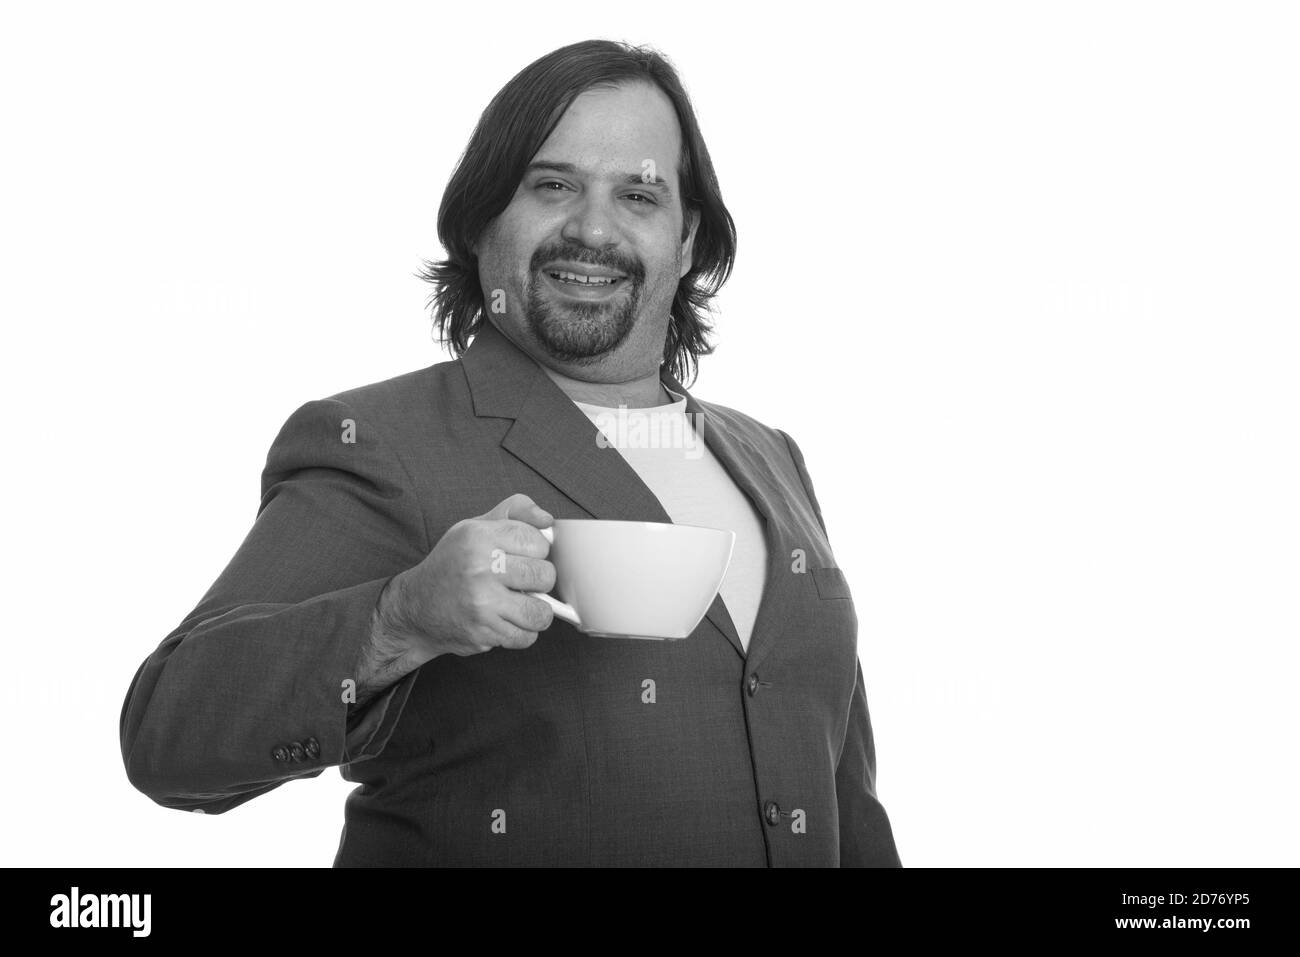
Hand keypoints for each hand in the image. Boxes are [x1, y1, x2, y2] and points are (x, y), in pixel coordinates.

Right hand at [375, 493, 556, 659]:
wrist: (415, 608)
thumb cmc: (453, 564)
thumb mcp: (476, 527)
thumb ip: (515, 512)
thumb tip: (547, 520)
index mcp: (478, 537)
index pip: (537, 541)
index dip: (537, 551)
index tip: (525, 556)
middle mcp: (478, 568)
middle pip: (545, 576)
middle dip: (540, 582)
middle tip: (523, 582)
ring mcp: (481, 603)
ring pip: (541, 612)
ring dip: (535, 611)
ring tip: (520, 604)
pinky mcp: (483, 633)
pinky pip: (526, 637)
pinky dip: (522, 633)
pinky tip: (506, 621)